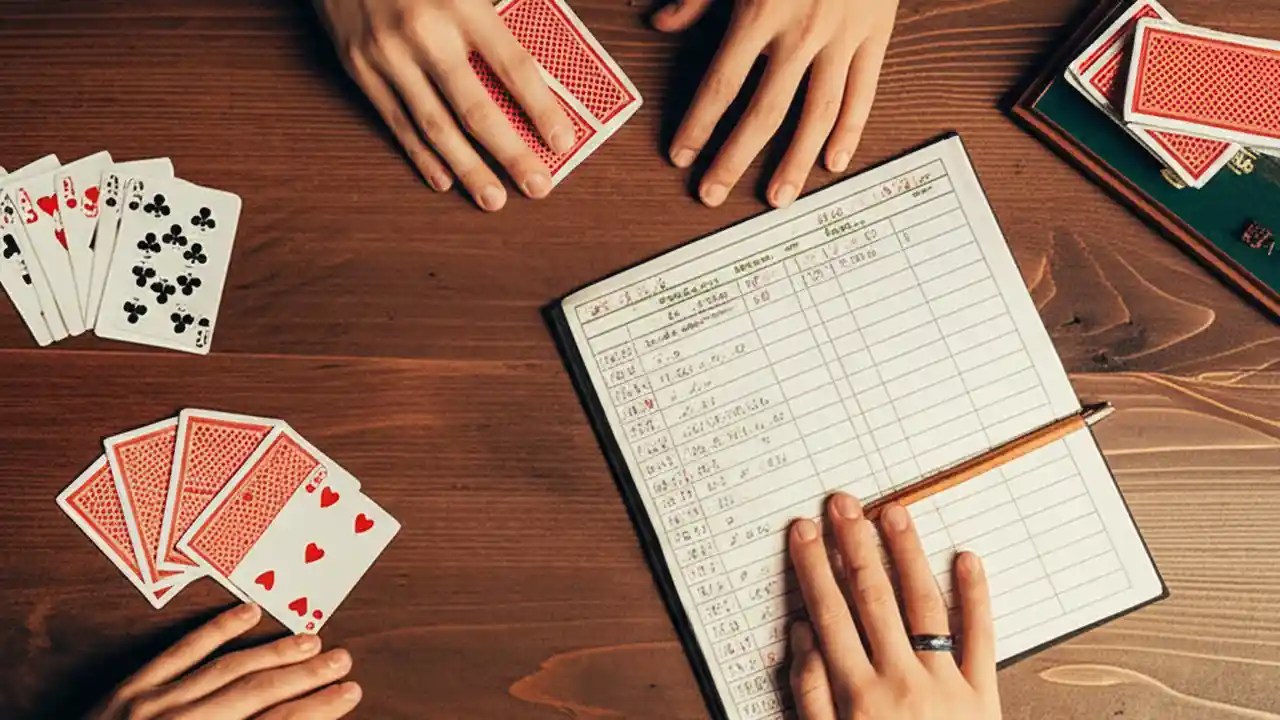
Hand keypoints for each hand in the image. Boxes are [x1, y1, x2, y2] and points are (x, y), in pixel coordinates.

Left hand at [90, 604, 360, 719]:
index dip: (317, 708)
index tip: (350, 694)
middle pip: (256, 692)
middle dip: (305, 675)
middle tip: (342, 661)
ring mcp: (152, 704)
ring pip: (226, 666)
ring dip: (274, 650)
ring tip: (311, 638)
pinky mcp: (128, 691)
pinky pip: (179, 651)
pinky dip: (216, 629)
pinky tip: (247, 612)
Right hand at [314, 0, 576, 210]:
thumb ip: (498, 16)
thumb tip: (540, 69)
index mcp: (461, 4)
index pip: (514, 67)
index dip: (542, 109)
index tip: (563, 141)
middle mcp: (425, 33)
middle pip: (476, 110)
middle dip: (511, 155)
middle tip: (537, 186)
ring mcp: (388, 55)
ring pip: (435, 127)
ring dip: (468, 169)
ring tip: (494, 199)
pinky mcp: (359, 68)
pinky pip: (396, 122)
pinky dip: (421, 156)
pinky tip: (445, 180)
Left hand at [654, 0, 897, 207]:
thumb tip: (660, 25)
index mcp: (759, 12)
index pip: (721, 84)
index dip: (698, 125)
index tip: (681, 156)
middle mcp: (800, 32)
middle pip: (763, 111)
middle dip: (734, 158)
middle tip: (712, 194)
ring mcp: (842, 37)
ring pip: (816, 113)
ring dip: (793, 161)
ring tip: (775, 197)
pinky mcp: (876, 34)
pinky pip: (863, 92)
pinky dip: (849, 131)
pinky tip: (832, 163)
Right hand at [787, 493, 1000, 718]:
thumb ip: (811, 692)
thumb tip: (803, 633)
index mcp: (858, 694)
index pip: (830, 613)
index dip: (814, 568)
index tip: (804, 531)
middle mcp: (901, 680)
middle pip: (872, 597)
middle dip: (854, 544)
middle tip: (843, 503)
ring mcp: (946, 683)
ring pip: (923, 604)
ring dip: (907, 554)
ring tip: (894, 513)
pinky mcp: (983, 692)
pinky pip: (981, 636)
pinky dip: (977, 595)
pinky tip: (968, 557)